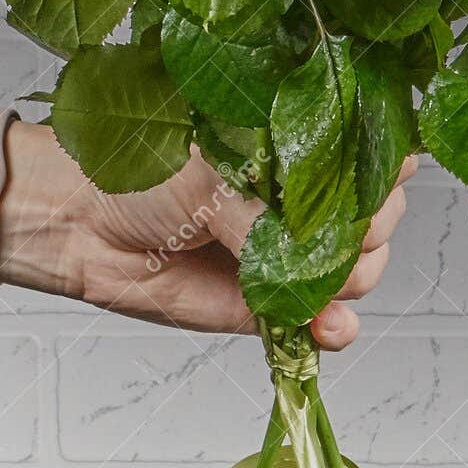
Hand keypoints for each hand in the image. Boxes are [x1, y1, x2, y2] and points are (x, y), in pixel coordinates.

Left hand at [0, 121, 415, 347]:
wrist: (80, 220)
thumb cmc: (139, 166)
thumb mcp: (213, 174)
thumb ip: (270, 211)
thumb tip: (320, 245)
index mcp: (295, 140)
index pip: (371, 150)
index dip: (387, 166)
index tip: (386, 175)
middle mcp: (300, 196)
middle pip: (378, 215)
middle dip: (373, 226)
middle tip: (345, 229)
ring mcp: (289, 250)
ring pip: (360, 270)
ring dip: (355, 278)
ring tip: (325, 276)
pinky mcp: (269, 303)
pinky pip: (323, 322)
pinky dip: (335, 328)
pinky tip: (328, 325)